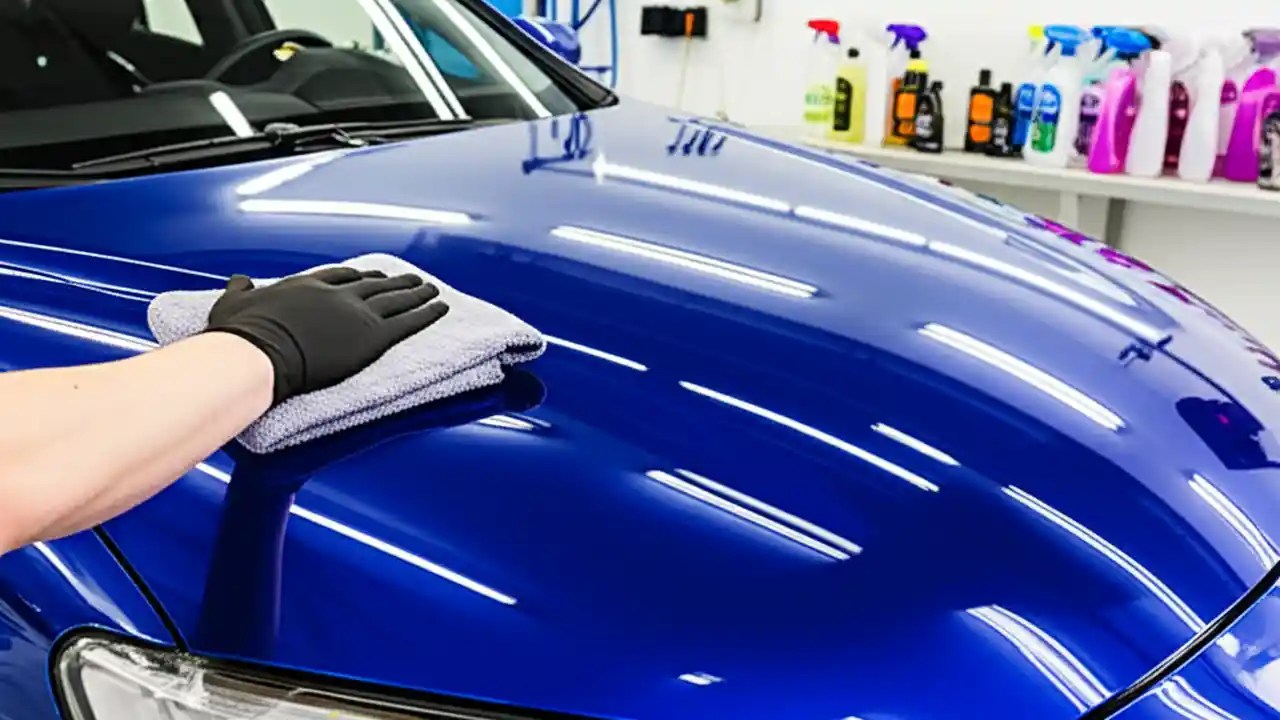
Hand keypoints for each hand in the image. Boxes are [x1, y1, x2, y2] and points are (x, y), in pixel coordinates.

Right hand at [205, 267, 448, 403]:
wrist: (259, 354)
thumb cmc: (240, 334)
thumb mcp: (232, 303)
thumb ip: (239, 290)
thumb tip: (238, 279)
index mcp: (306, 286)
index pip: (340, 277)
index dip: (358, 277)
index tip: (369, 275)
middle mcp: (336, 295)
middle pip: (373, 284)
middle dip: (393, 282)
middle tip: (409, 280)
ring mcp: (357, 314)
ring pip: (395, 299)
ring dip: (417, 292)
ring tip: (432, 288)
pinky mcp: (373, 337)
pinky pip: (409, 321)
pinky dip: (428, 313)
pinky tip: (442, 307)